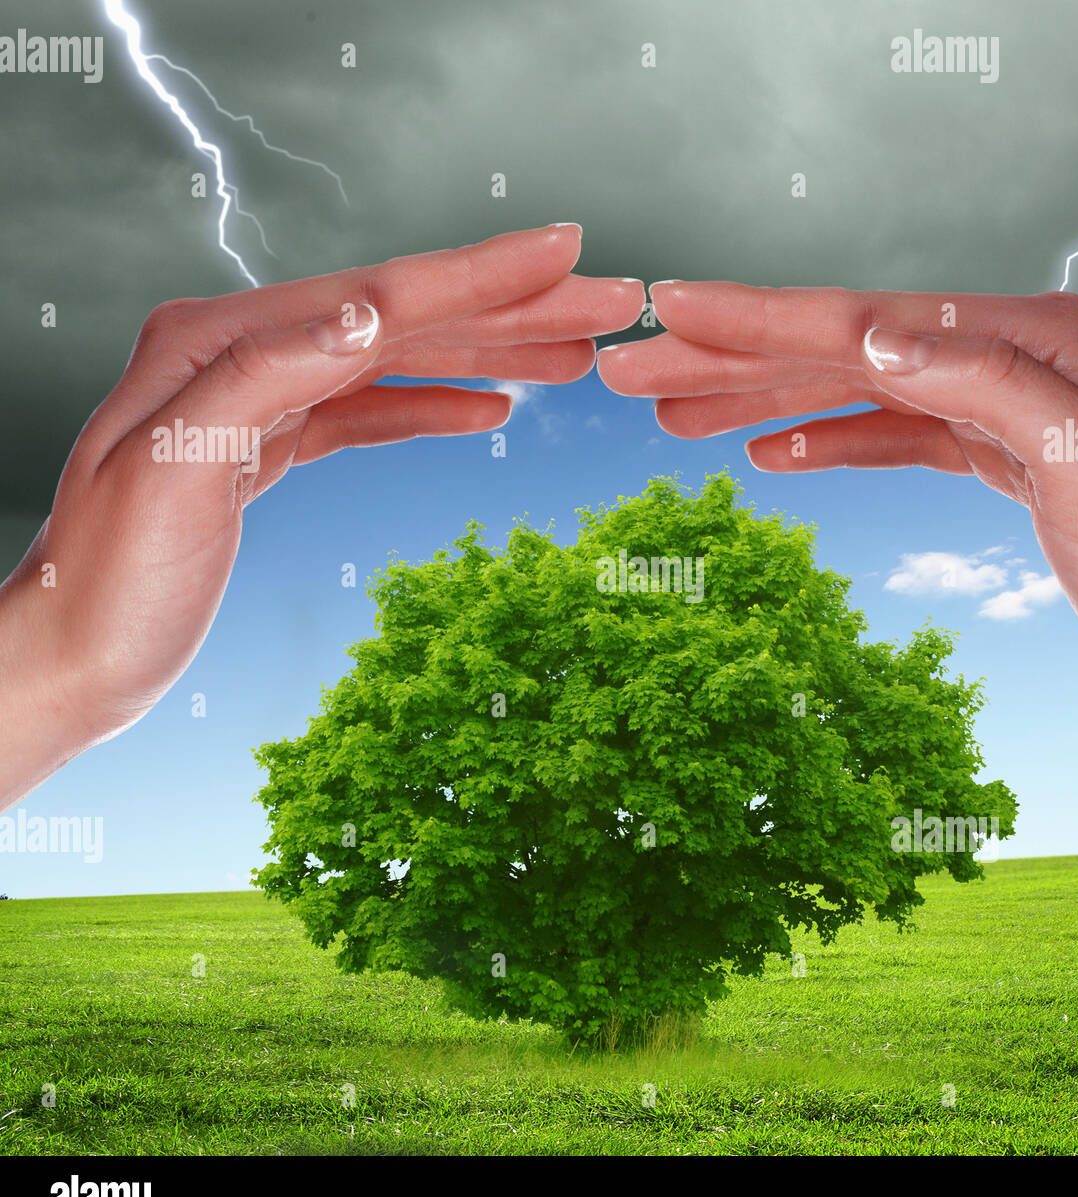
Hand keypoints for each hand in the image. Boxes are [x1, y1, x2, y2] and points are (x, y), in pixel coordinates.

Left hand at [0, 224, 644, 807]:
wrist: (69, 661)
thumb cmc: (106, 584)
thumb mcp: (170, 474)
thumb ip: (263, 379)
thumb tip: (367, 314)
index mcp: (217, 342)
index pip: (378, 298)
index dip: (480, 276)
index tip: (566, 253)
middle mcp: (241, 353)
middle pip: (404, 319)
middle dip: (511, 310)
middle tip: (607, 301)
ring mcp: (260, 398)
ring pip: (397, 361)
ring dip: (489, 354)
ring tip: (572, 354)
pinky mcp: (271, 446)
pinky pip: (371, 411)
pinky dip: (435, 405)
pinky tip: (490, 408)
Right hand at [598, 283, 1077, 758]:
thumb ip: (987, 380)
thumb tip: (872, 335)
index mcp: (1022, 337)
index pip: (860, 323)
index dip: (755, 320)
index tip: (666, 311)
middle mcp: (1001, 355)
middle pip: (837, 350)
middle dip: (730, 359)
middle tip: (633, 370)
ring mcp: (992, 403)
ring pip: (851, 391)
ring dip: (759, 398)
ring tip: (674, 413)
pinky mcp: (990, 454)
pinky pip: (887, 435)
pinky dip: (825, 437)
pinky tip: (771, 449)